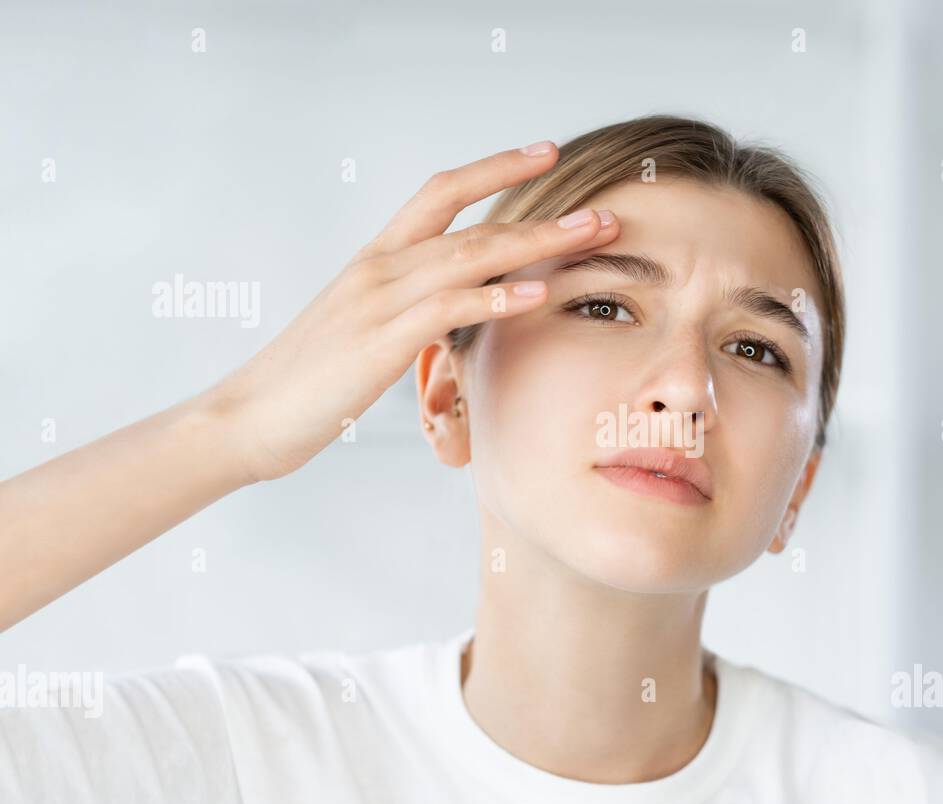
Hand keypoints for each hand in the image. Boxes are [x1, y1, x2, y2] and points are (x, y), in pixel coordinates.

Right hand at [206, 141, 618, 482]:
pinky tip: (537, 292)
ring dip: (537, 243)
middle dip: (541, 209)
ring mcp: (378, 299)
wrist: (248, 416)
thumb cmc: (310, 380)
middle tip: (600, 208)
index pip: (440, 193)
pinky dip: (496, 296)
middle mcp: (380, 267)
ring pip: (469, 255)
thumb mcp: (365, 330)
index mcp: (377, 259)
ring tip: (591, 235)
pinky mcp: (379, 340)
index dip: (494, 168)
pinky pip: (446, 307)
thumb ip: (407, 308)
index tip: (544, 153)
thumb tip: (450, 309)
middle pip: (471, 219)